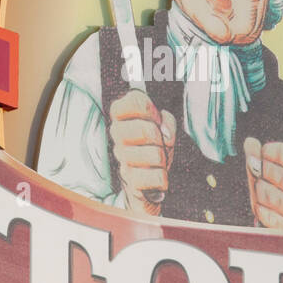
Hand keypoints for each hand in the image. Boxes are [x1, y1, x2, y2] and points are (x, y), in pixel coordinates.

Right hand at [109, 90, 175, 216]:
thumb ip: (165, 119)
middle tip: (160, 143)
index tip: (154, 118)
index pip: (133, 101)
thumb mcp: (163, 126)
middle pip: (145, 130)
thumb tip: (164, 131)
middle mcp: (117, 136)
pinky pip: (154, 177)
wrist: (147, 181)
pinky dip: (161, 178)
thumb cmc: (153, 146)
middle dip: (160, 138)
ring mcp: (122, 159)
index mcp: (122, 117)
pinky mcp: (130, 181)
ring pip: (154, 155)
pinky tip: (157, 177)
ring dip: (163, 159)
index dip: (149, 109)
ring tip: (158, 161)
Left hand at [244, 137, 282, 231]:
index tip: (259, 153)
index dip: (268, 152)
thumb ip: (256, 159)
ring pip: (273, 196)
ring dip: (260, 194)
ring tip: (259, 195)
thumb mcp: (262, 177)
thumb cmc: (272, 201)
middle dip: (261, 174)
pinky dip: (262, 212)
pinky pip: (272, 217)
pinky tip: (261, 210)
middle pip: (279, 175)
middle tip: (255, 176)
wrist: (276, 229)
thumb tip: (250, 143)